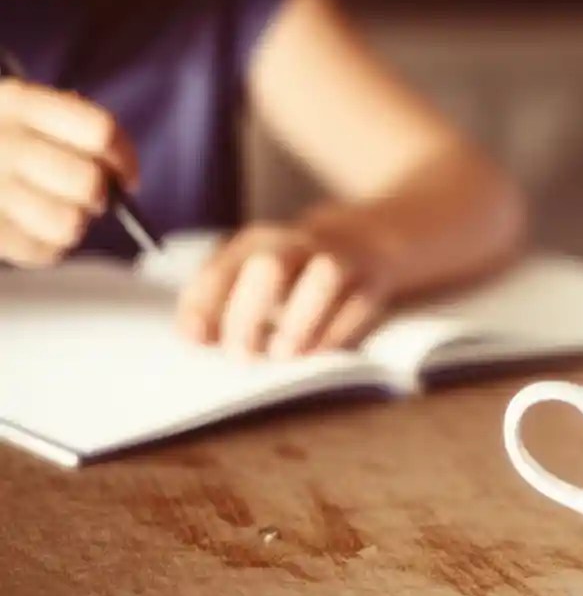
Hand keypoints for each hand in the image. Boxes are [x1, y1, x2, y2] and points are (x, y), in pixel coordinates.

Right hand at [0, 80, 137, 266]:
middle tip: (91, 199)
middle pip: (87, 182)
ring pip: (68, 223)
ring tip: (61, 214)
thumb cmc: (4, 140)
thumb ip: (75, 130)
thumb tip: (120, 177)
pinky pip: (41, 251)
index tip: (126, 176)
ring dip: (75, 223)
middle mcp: (2, 142)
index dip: (124, 159)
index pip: (100, 131)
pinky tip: (36, 230)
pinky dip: (48, 246)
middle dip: (101, 196)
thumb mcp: (26, 113)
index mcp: (19, 103)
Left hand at [176, 224, 387, 358]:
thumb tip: (194, 336)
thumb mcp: (255, 274)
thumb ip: (222, 302)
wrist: (367, 240)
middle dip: (249, 315)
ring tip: (283, 354)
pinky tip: (316, 352)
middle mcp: (298, 244)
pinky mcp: (374, 280)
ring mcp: (340, 258)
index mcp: (258, 242)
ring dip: (300, 321)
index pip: (222, 267)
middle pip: (268, 267)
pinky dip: (336, 332)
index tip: (194, 339)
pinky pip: (359, 304)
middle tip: (241, 355)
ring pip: (323, 276)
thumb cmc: (296, 271)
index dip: (203, 305)